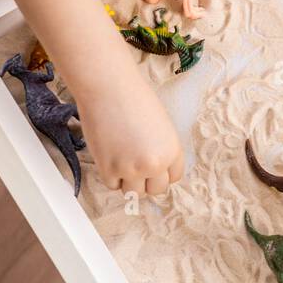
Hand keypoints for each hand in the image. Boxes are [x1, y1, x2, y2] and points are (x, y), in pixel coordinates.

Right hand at [77, 70, 183, 194]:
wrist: (108, 89)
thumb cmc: (135, 100)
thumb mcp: (162, 126)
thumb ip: (161, 149)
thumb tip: (154, 168)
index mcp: (173, 152)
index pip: (174, 177)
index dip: (162, 172)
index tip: (153, 167)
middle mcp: (155, 164)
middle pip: (155, 190)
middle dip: (147, 180)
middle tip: (136, 165)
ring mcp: (132, 169)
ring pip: (133, 192)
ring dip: (128, 181)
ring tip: (122, 161)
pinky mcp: (108, 169)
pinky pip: (112, 185)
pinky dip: (110, 176)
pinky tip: (109, 157)